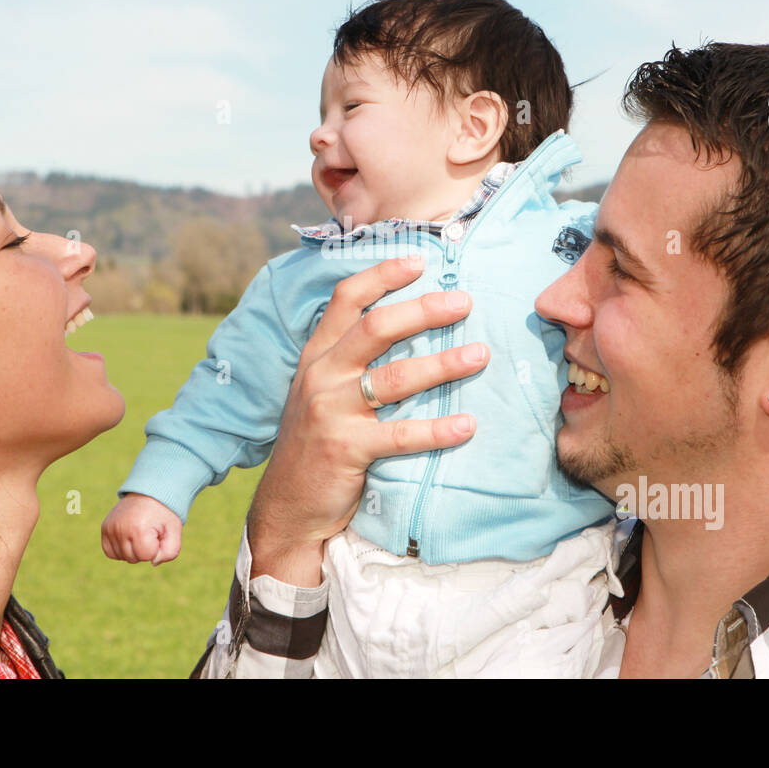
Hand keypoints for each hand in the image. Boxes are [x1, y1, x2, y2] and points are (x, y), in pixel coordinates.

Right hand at [101, 493, 183, 565]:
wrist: (150, 492)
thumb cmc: (163, 513)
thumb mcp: (174, 531)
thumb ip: (170, 552)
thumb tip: (153, 562)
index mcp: (138, 529)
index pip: (146, 556)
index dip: (156, 548)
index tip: (158, 533)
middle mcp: (121, 529)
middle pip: (133, 558)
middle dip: (145, 549)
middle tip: (149, 531)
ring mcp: (110, 528)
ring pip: (122, 557)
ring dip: (133, 550)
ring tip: (139, 532)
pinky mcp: (105, 528)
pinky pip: (110, 552)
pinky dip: (120, 549)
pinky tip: (129, 538)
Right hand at [247, 254, 489, 585]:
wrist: (288, 507)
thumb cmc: (316, 444)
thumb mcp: (321, 392)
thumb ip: (348, 359)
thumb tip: (402, 326)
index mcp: (317, 355)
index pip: (346, 299)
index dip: (382, 275)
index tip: (419, 261)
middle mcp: (321, 375)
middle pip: (376, 327)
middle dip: (424, 310)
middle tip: (465, 302)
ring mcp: (330, 411)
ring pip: (394, 377)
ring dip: (443, 364)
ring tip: (480, 355)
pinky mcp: (345, 449)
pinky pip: (400, 435)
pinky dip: (437, 430)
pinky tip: (468, 425)